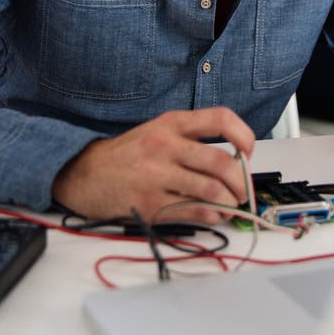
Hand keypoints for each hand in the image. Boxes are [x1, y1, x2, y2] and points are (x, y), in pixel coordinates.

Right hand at [52, 107, 254, 223]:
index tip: (248, 150)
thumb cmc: (129, 153)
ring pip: (211, 190)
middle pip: (220, 162)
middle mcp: (165, 146)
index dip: (243, 134)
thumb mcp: (158, 130)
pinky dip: (212, 216)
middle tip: (244, 190)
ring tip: (231, 205)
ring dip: (230, 202)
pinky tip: (214, 215)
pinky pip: (193, 212)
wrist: (85, 173)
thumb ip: (192, 139)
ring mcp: (157, 175)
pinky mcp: (150, 204)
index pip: (219, 118)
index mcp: (172, 123)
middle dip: (241, 180)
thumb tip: (235, 159)